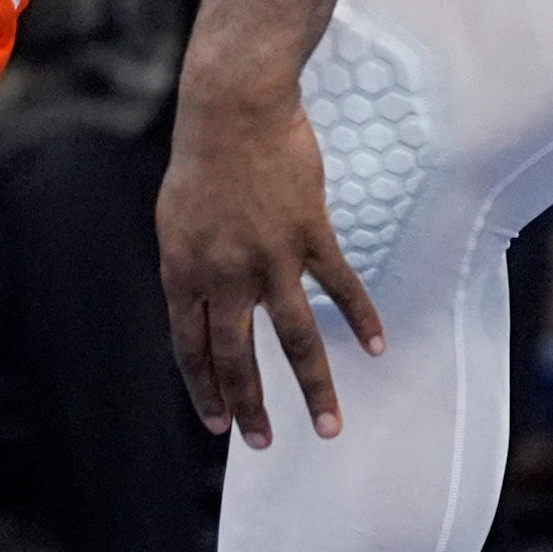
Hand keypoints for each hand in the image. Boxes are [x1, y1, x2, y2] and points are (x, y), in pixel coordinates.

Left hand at [157, 86, 384, 447]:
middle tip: (261, 444)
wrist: (233, 108)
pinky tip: (376, 347)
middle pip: (237, 356)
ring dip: (313, 388)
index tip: (218, 424)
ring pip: (294, 338)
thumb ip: (193, 270)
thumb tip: (207, 308)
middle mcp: (224, 273)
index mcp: (184, 270)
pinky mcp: (308, 233)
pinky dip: (361, 317)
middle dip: (250, 406)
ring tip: (328, 428)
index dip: (204, 388)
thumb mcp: (177, 221)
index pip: (190, 346)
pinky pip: (338, 286)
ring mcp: (269, 256)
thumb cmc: (203, 160)